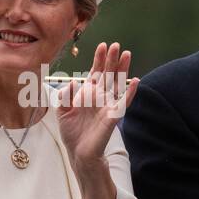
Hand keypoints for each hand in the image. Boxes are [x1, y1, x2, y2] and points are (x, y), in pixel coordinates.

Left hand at [55, 41, 138, 169]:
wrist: (78, 153)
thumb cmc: (72, 133)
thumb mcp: (62, 111)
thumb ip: (64, 96)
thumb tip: (72, 81)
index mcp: (89, 95)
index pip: (96, 73)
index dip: (99, 60)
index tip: (102, 46)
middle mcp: (100, 97)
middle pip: (108, 74)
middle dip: (111, 60)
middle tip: (116, 45)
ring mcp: (108, 106)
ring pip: (118, 84)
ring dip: (122, 70)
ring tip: (126, 54)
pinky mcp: (113, 116)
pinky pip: (124, 102)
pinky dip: (130, 92)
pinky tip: (136, 80)